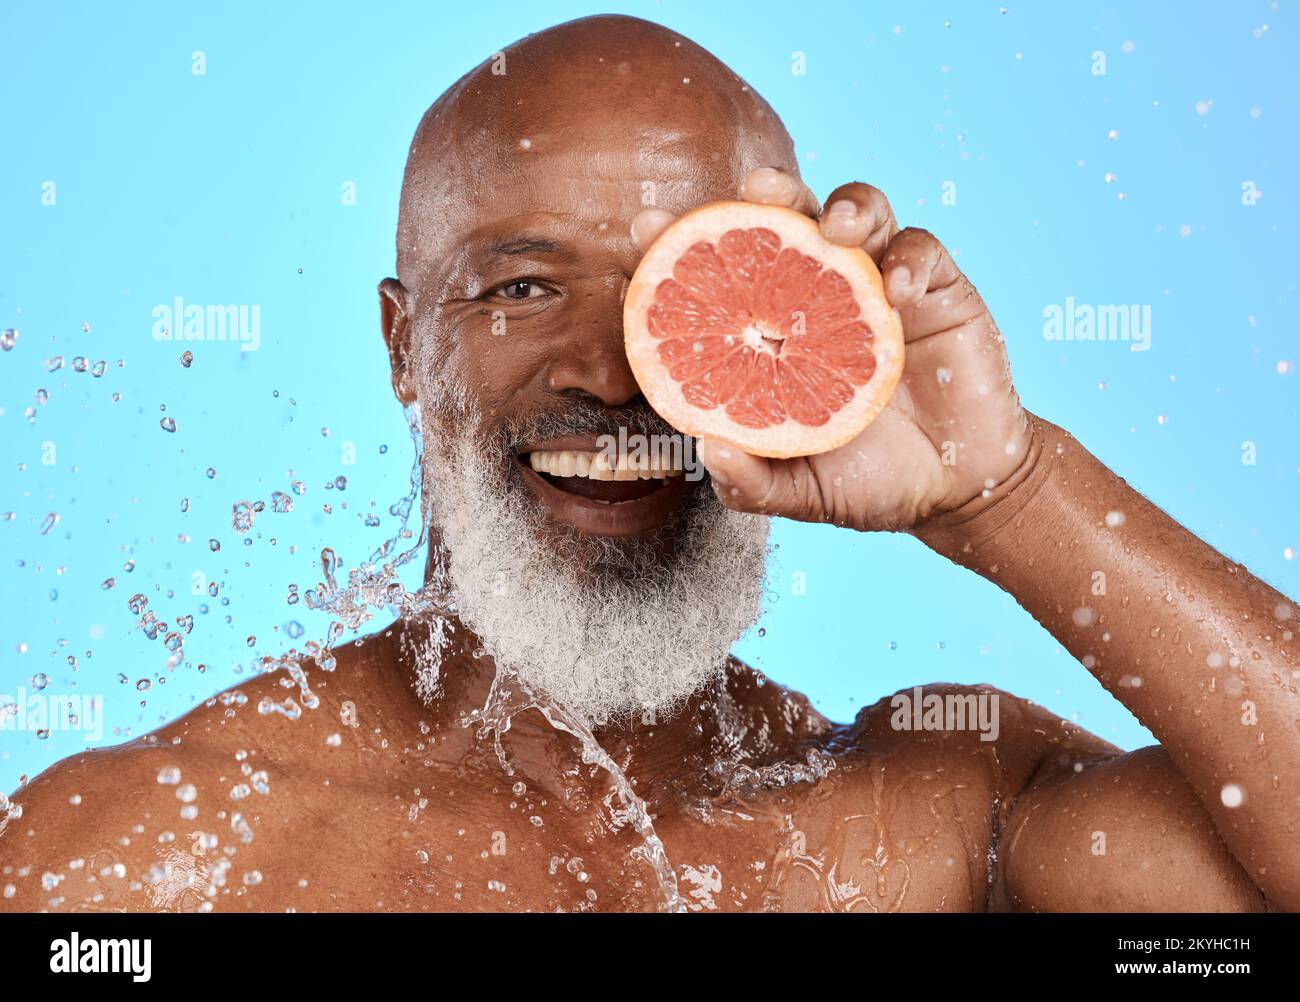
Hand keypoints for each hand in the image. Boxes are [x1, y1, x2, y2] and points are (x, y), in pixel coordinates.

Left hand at [630, 167, 1032, 532]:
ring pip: (859, 212)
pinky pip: (923, 250)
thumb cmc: (867, 482)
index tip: (646, 226)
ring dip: (845, 206)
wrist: (957, 488)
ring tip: (833, 227)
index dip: (685, 240)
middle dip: (766, 194)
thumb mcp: (800, 492)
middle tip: (750, 190)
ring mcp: (877, 285)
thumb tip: (706, 450)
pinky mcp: (938, 290)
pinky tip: (898, 291)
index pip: (725, 271)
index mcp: (774, 329)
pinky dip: (909, 260)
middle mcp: (820, 292)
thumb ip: (752, 482)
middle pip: (789, 218)